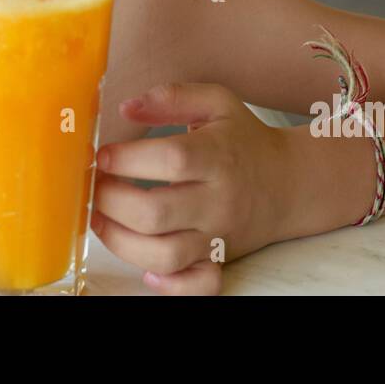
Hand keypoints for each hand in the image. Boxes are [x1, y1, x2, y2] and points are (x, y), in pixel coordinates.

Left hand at [90, 82, 290, 295]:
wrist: (289, 184)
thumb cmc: (243, 140)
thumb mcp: (216, 103)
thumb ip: (172, 97)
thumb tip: (127, 107)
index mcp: (218, 157)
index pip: (170, 160)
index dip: (127, 159)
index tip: (102, 155)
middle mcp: (219, 201)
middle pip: (156, 212)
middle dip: (111, 201)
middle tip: (95, 186)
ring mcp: (218, 236)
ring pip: (165, 255)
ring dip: (120, 241)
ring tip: (101, 218)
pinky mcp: (218, 260)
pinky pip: (195, 286)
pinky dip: (166, 284)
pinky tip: (143, 266)